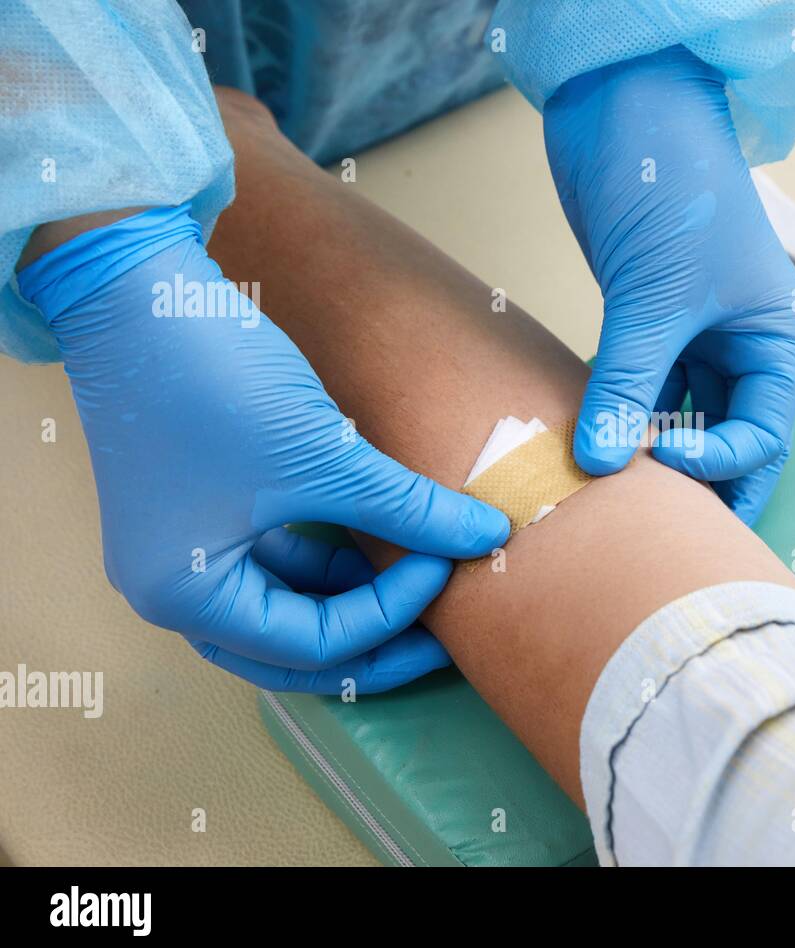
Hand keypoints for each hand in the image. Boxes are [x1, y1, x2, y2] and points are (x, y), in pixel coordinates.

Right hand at [18, 206, 509, 692]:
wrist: (137, 284)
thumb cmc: (212, 377)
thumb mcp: (324, 455)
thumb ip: (411, 508)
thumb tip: (490, 532)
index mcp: (186, 595)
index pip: (311, 644)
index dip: (391, 613)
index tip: (448, 562)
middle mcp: (177, 589)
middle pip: (295, 648)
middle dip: (375, 640)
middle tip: (447, 632)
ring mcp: (189, 551)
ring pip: (290, 606)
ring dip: (358, 597)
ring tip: (428, 581)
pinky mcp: (207, 512)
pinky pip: (282, 560)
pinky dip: (335, 560)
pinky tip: (388, 544)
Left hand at [544, 45, 794, 524]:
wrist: (626, 111)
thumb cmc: (673, 190)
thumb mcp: (655, 297)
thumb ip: (627, 383)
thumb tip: (600, 464)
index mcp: (772, 339)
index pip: (762, 433)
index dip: (720, 464)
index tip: (659, 461)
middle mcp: (738, 344)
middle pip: (727, 437)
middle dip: (697, 483)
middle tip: (658, 531)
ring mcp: (690, 335)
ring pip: (678, 415)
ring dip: (647, 448)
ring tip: (611, 489)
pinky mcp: (642, 322)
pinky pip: (637, 386)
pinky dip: (617, 412)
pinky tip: (588, 438)